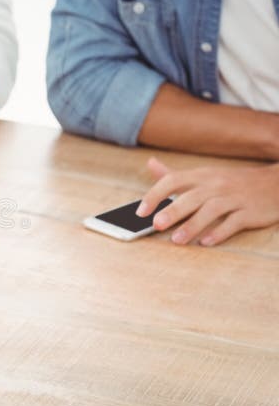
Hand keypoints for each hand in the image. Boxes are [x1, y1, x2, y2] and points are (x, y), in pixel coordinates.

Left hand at [136, 157, 278, 245]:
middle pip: (192, 197)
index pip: (173, 180)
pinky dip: (220, 232)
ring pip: (212, 210)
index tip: (140, 212)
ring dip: (193, 225)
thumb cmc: (231, 181)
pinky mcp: (251, 212)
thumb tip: (150, 164)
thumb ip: (174, 174)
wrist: (276, 183)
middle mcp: (217, 185)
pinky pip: (235, 222)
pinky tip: (207, 242)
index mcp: (202, 175)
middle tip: (155, 225)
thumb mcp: (203, 174)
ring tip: (177, 240)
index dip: (155, 195)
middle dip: (173, 211)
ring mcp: (235, 198)